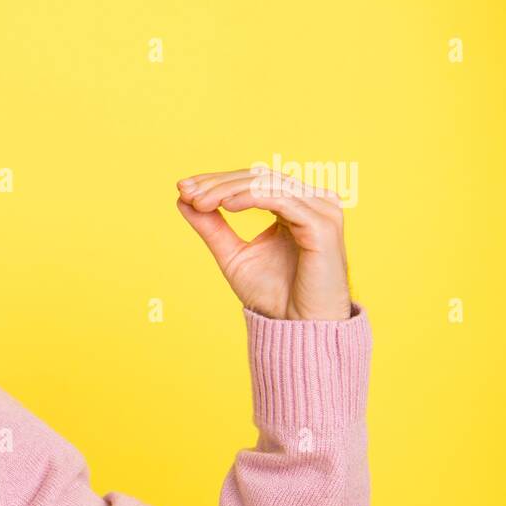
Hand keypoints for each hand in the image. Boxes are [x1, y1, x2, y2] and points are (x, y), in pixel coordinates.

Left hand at [175, 167, 352, 320]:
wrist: (298, 328)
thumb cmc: (273, 295)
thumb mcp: (233, 254)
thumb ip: (212, 227)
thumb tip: (182, 199)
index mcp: (295, 206)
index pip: (253, 181)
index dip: (217, 180)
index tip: (182, 187)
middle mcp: (312, 202)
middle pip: (260, 178)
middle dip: (218, 183)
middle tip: (186, 191)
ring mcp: (322, 211)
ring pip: (269, 185)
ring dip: (229, 189)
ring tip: (199, 201)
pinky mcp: (322, 225)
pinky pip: (282, 200)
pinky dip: (251, 198)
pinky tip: (225, 205)